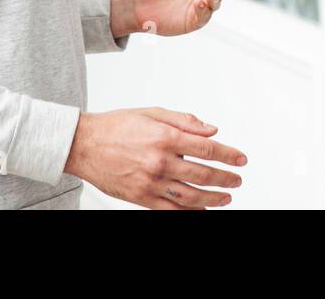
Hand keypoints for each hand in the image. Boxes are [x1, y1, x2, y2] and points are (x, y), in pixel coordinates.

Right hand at [64, 107, 245, 209]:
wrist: (83, 144)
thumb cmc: (116, 126)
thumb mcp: (154, 112)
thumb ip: (185, 121)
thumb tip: (212, 129)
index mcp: (165, 137)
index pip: (208, 149)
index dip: (229, 155)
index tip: (241, 160)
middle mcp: (160, 161)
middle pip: (203, 174)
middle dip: (225, 178)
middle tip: (236, 180)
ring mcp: (150, 182)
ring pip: (190, 196)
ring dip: (212, 199)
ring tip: (225, 198)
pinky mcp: (140, 197)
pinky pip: (169, 209)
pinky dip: (188, 213)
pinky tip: (200, 211)